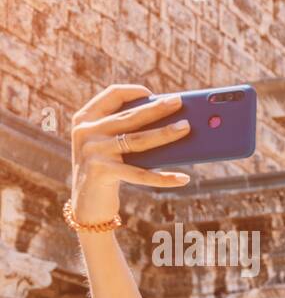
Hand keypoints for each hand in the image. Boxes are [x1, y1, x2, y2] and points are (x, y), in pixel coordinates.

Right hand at [69, 84, 192, 224]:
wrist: (87, 206)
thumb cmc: (107, 171)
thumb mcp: (110, 147)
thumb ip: (127, 132)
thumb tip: (169, 121)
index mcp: (85, 119)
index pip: (111, 95)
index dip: (133, 92)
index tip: (154, 94)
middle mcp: (86, 132)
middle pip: (129, 116)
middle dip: (156, 108)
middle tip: (179, 102)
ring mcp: (93, 151)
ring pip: (137, 140)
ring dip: (165, 133)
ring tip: (186, 128)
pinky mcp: (102, 172)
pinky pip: (141, 174)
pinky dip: (164, 177)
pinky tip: (183, 178)